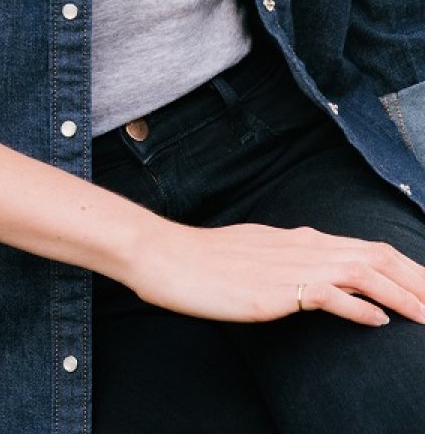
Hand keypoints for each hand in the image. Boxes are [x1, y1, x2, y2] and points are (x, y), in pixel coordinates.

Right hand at [121, 223, 424, 325]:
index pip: (366, 248)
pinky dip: (362, 309)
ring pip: (366, 272)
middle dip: (418, 280)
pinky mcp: (276, 289)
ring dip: (404, 295)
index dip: (404, 268)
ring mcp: (291, 265)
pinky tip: (378, 323)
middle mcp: (303, 246)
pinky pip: (332, 296)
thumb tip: (307, 282)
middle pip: (378, 256)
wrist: (163, 255)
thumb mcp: (250, 255)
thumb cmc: (198, 260)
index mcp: (298, 238)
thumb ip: (283, 263)